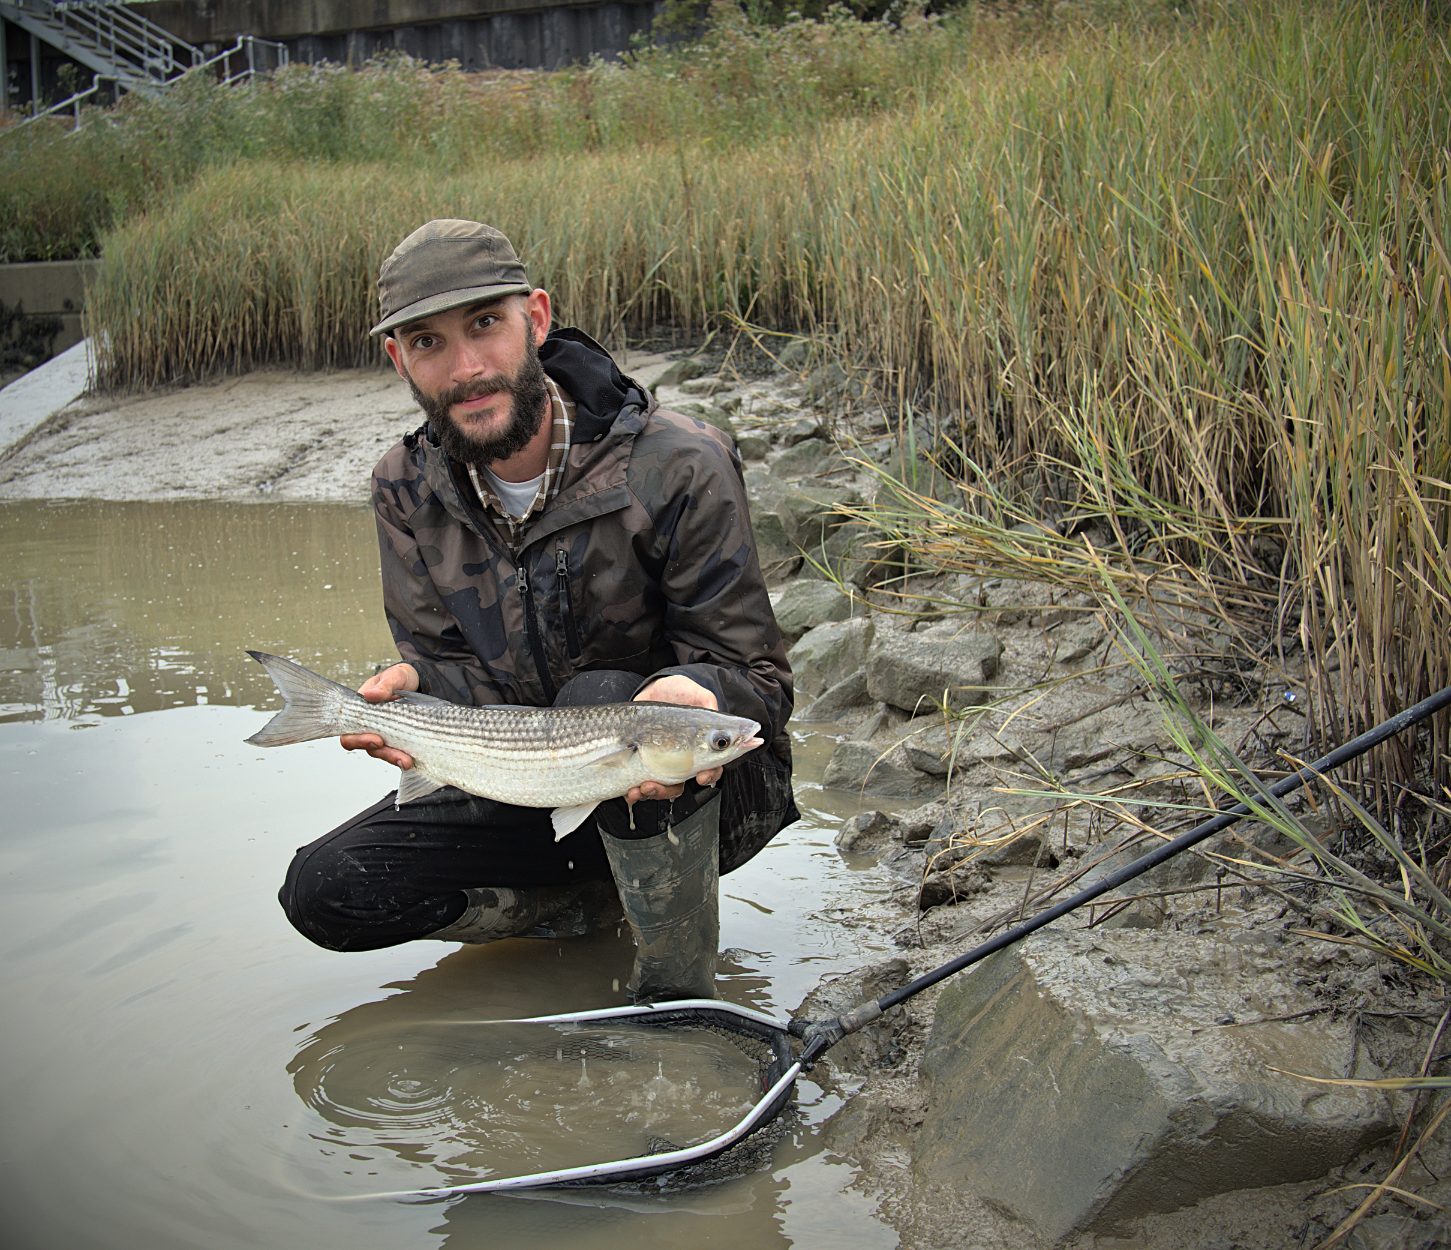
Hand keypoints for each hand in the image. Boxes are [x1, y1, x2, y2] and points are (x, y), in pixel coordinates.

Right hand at [340, 663, 419, 770]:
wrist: (421, 681)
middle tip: (397, 755)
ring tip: (407, 762)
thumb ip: (384, 685)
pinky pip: (399, 752)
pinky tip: (414, 760)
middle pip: (368, 747)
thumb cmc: (401, 678)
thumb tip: (370, 695)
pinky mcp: (401, 739)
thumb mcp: (394, 676)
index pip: (349, 732)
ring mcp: (387, 734)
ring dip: (394, 758)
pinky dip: (405, 757)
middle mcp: (372, 726)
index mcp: (363, 711)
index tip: (376, 739)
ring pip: (384, 753)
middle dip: (382, 753)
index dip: (358, 740)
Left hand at [627, 674, 722, 802]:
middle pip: (681, 785)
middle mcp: (681, 760)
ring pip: (660, 789)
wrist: (650, 689)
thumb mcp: (694, 692)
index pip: (710, 768)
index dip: (709, 775)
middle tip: (658, 785)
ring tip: (640, 788)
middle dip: (669, 790)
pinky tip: (629, 790)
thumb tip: (716, 715)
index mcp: (699, 748)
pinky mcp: (640, 765)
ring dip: (651, 793)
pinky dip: (635, 793)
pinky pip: (639, 787)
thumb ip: (708, 702)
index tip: (702, 777)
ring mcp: (660, 764)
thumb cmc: (677, 691)